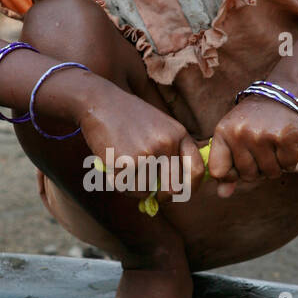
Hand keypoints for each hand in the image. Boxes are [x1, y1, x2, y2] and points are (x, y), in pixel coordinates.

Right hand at [77, 78, 205, 204]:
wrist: (101, 101)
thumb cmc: (130, 117)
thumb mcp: (161, 126)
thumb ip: (172, 152)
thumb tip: (175, 192)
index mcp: (179, 135)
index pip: (196, 171)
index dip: (191, 188)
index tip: (181, 193)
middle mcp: (166, 144)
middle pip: (173, 188)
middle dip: (162, 196)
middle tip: (151, 191)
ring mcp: (145, 153)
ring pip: (146, 190)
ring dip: (135, 187)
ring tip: (126, 169)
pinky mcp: (124, 162)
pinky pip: (125, 188)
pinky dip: (118, 183)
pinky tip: (114, 166)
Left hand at [208, 95, 297, 197]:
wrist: (281, 95)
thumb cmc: (253, 121)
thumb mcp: (233, 137)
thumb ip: (226, 167)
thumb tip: (223, 195)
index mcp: (223, 133)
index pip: (218, 171)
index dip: (230, 174)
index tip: (239, 165)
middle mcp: (240, 133)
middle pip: (248, 175)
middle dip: (257, 169)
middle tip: (261, 151)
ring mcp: (262, 135)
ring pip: (270, 173)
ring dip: (276, 166)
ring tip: (274, 147)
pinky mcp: (285, 136)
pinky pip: (288, 166)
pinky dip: (290, 161)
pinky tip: (286, 146)